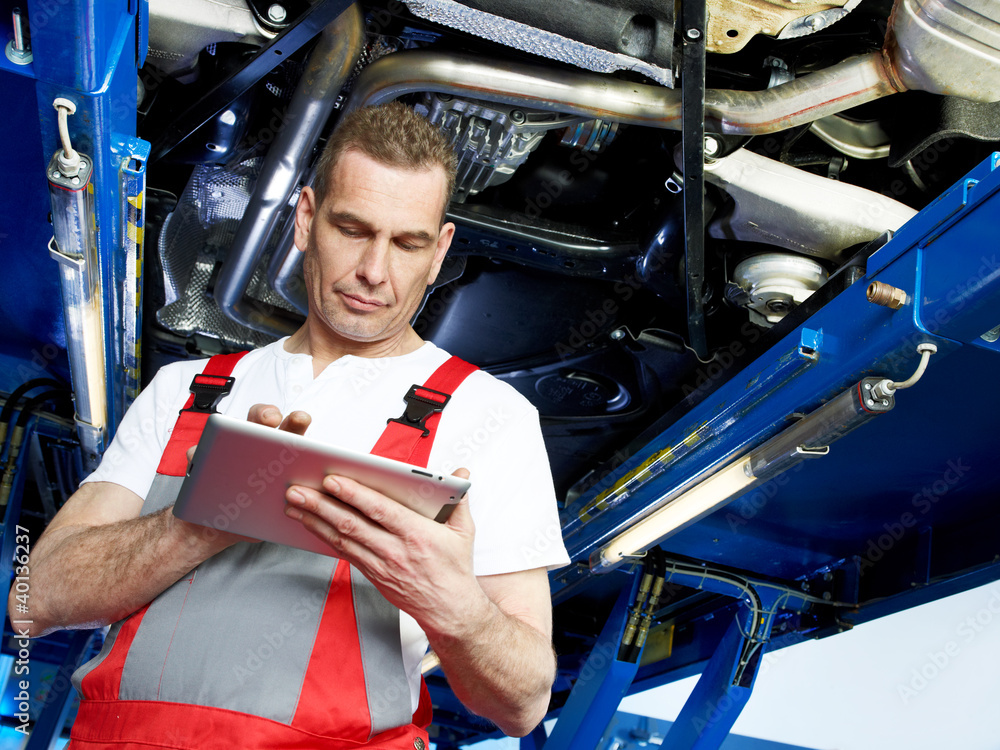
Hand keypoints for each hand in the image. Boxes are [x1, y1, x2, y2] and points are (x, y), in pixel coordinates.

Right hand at [170, 403, 312, 551]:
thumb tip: (318, 497)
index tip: (302, 418)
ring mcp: (224, 450)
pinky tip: (199, 460)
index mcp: (278, 452)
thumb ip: (297, 495)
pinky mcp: (200, 461)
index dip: (296, 421)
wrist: (216, 527)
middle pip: (260, 419)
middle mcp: (252, 445)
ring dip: (229, 429)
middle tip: (271, 419)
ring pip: (226, 428)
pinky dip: (198, 454)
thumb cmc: (253, 511)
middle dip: (266, 414)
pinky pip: (197, 452)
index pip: (289, 428)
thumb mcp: (279, 506)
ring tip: (232, 434)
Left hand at [283, 468, 490, 638]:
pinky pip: (344, 552)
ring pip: (342, 539)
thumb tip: (461, 474)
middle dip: (321, 505)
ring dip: (315, 520)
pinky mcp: (372, 574)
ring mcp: (380, 565)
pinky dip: (324, 537)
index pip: (379, 510)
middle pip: (351, 524)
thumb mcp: (464, 532)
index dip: (354, 494)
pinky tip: (311, 524)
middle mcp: (394, 550)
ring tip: (294, 504)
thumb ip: (459, 500)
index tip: (333, 480)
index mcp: (417, 534)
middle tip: (298, 491)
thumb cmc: (455, 570)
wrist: (450, 610)